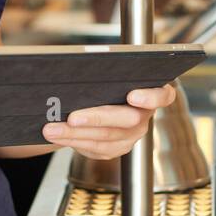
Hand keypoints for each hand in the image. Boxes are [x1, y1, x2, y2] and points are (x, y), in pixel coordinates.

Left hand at [41, 84, 177, 159]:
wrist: (96, 104)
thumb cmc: (104, 83)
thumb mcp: (107, 75)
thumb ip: (104, 73)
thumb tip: (78, 66)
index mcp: (150, 93)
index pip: (163, 95)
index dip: (151, 97)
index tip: (133, 95)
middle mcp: (144, 117)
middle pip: (127, 120)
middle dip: (97, 118)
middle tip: (73, 117)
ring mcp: (130, 136)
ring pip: (105, 138)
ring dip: (75, 134)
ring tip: (52, 128)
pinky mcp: (114, 149)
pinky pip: (94, 148)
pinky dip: (73, 141)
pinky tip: (56, 135)